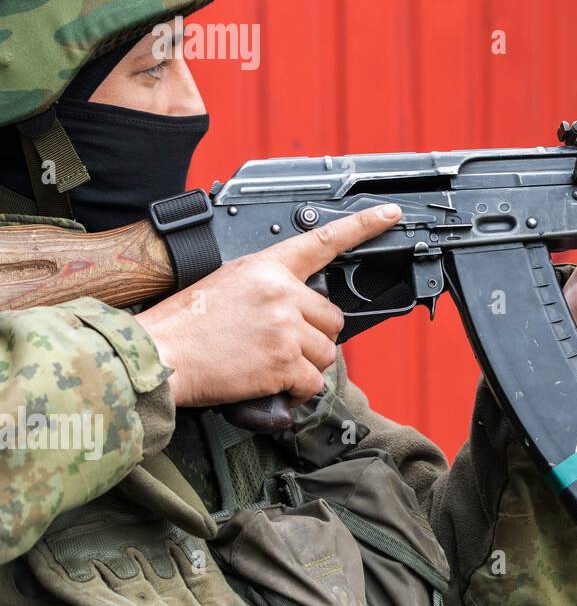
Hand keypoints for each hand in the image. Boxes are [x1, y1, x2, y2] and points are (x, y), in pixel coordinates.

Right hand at [137, 204, 402, 408]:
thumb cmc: (182, 324)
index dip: (363, 226)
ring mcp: (285, 328)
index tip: (390, 214)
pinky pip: (313, 382)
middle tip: (281, 345)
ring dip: (306, 365)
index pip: (323, 241)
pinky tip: (275, 386)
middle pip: (332, 318)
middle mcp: (282, 293)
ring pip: (326, 352)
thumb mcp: (226, 283)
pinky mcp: (284, 362)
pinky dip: (298, 391)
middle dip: (314, 337)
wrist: (158, 355)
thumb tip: (293, 305)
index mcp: (266, 267)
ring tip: (271, 365)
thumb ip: (267, 286)